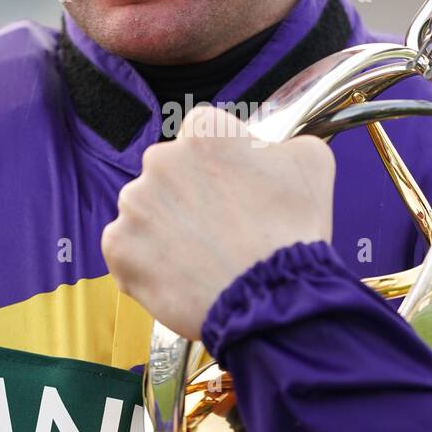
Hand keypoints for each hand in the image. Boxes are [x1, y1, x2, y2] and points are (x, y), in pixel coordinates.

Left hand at [102, 103, 335, 337]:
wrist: (271, 299)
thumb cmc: (292, 232)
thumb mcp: (312, 164)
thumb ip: (285, 143)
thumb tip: (272, 148)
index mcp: (205, 131)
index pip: (204, 133)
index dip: (221, 162)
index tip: (233, 187)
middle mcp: (161, 159)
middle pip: (170, 171)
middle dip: (189, 195)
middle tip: (220, 228)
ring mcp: (136, 204)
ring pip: (146, 210)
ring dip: (167, 228)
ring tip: (201, 256)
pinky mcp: (119, 246)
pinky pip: (126, 248)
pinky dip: (146, 261)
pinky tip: (179, 273)